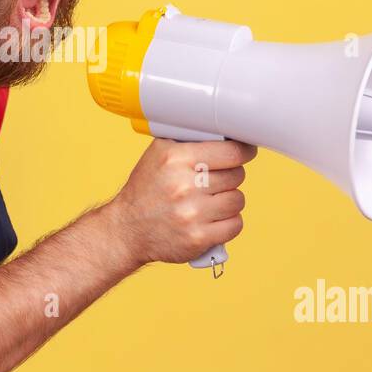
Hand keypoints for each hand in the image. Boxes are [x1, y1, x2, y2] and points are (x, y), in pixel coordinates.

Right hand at [108, 138, 256, 267]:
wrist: (127, 229)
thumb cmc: (146, 190)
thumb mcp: (158, 154)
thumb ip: (189, 141)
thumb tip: (226, 134)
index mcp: (176, 159)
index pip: (231, 152)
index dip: (243, 151)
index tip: (244, 153)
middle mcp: (184, 186)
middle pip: (237, 175)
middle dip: (229, 177)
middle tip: (214, 181)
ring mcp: (192, 214)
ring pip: (238, 200)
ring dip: (229, 200)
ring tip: (211, 200)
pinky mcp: (198, 238)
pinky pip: (235, 225)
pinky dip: (228, 222)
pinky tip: (213, 218)